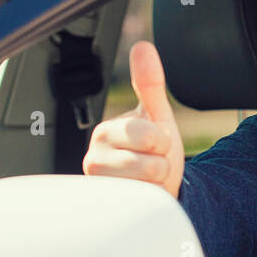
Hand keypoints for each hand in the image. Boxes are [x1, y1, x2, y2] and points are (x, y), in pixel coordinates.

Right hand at [82, 41, 184, 198]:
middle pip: (149, 161)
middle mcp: (94, 159)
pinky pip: (143, 204)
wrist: (155, 191)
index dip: (162, 142)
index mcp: (105, 132)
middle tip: (151, 163)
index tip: (154, 144)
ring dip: (157, 184)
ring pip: (148, 184)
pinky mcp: (107, 210)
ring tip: (147, 181)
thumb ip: (149, 84)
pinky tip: (141, 197)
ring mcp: (100, 187)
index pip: (147, 135)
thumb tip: (143, 46)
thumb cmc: (152, 154)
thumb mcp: (156, 118)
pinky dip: (151, 200)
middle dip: (162, 163)